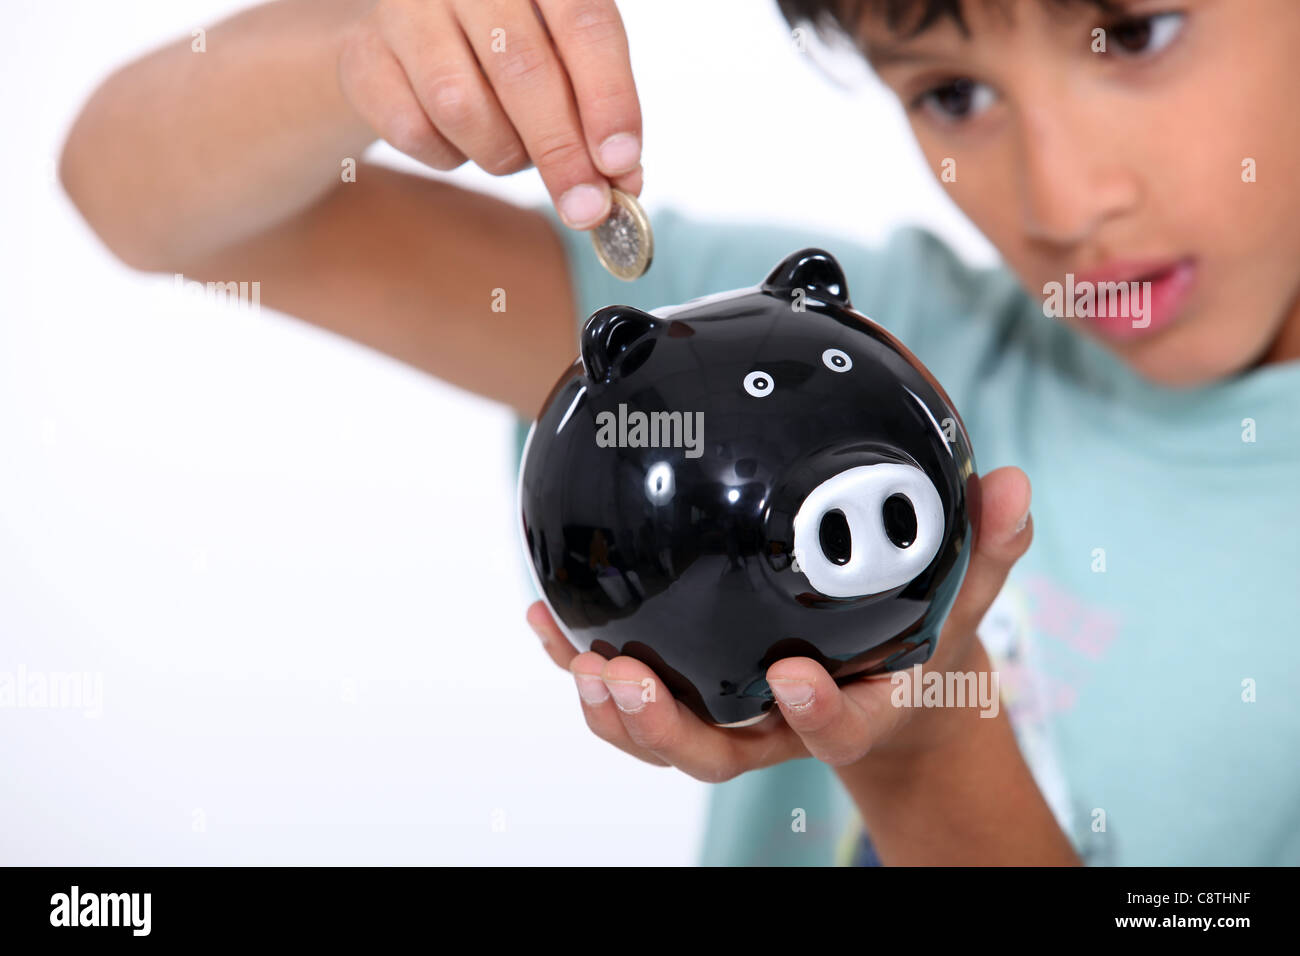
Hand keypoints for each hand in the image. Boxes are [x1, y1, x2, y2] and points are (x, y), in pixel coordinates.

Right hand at [339, 0, 642, 227]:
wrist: (406, 45)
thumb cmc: (506, 57)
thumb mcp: (564, 70)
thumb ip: (596, 118)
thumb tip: (623, 183)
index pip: (586, 24)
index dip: (609, 99)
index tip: (621, 165)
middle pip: (524, 68)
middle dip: (562, 153)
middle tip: (585, 208)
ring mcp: (406, 7)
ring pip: (462, 106)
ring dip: (501, 153)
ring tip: (511, 152)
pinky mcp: (363, 54)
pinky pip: (414, 131)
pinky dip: (449, 157)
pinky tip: (458, 142)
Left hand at [526, 466, 1033, 780]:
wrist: (893, 692)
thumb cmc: (921, 642)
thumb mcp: (963, 596)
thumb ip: (986, 548)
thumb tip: (1016, 483)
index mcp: (855, 709)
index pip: (837, 726)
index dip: (815, 712)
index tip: (793, 675)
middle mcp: (781, 725)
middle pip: (719, 752)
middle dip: (667, 727)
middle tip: (625, 676)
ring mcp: (732, 718)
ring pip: (664, 736)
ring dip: (613, 709)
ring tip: (575, 657)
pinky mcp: (695, 695)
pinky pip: (633, 691)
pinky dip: (581, 663)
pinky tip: (545, 618)